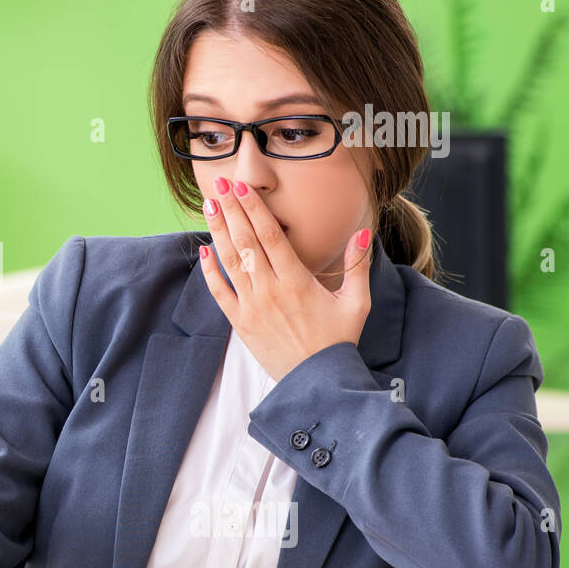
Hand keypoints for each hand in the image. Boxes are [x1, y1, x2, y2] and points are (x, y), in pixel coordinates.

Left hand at [199, 175, 371, 381]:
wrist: (317, 383)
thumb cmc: (339, 341)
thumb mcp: (356, 302)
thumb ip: (357, 265)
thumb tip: (364, 231)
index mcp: (297, 281)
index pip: (270, 236)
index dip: (254, 209)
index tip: (242, 187)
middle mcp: (270, 290)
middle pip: (246, 241)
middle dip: (232, 210)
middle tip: (219, 184)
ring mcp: (252, 307)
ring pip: (230, 262)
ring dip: (218, 232)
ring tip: (209, 206)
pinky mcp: (240, 323)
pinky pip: (220, 292)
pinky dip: (209, 271)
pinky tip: (203, 250)